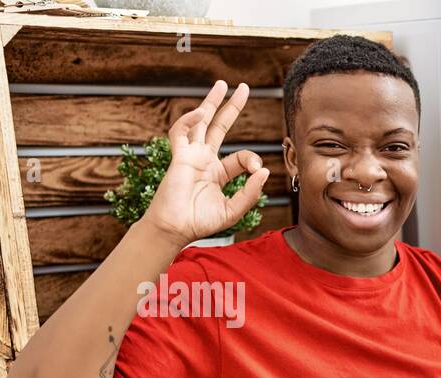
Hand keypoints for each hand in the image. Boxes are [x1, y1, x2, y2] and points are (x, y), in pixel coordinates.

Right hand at [139, 80, 270, 247]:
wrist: (176, 228)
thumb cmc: (200, 222)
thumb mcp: (233, 209)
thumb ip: (250, 192)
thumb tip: (264, 171)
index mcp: (219, 172)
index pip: (241, 157)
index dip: (252, 160)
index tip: (257, 171)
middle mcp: (205, 160)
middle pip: (219, 126)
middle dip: (231, 107)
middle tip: (243, 88)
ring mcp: (191, 155)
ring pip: (200, 122)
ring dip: (210, 103)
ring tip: (222, 85)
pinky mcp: (178, 157)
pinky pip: (181, 132)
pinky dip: (189, 121)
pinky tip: (201, 113)